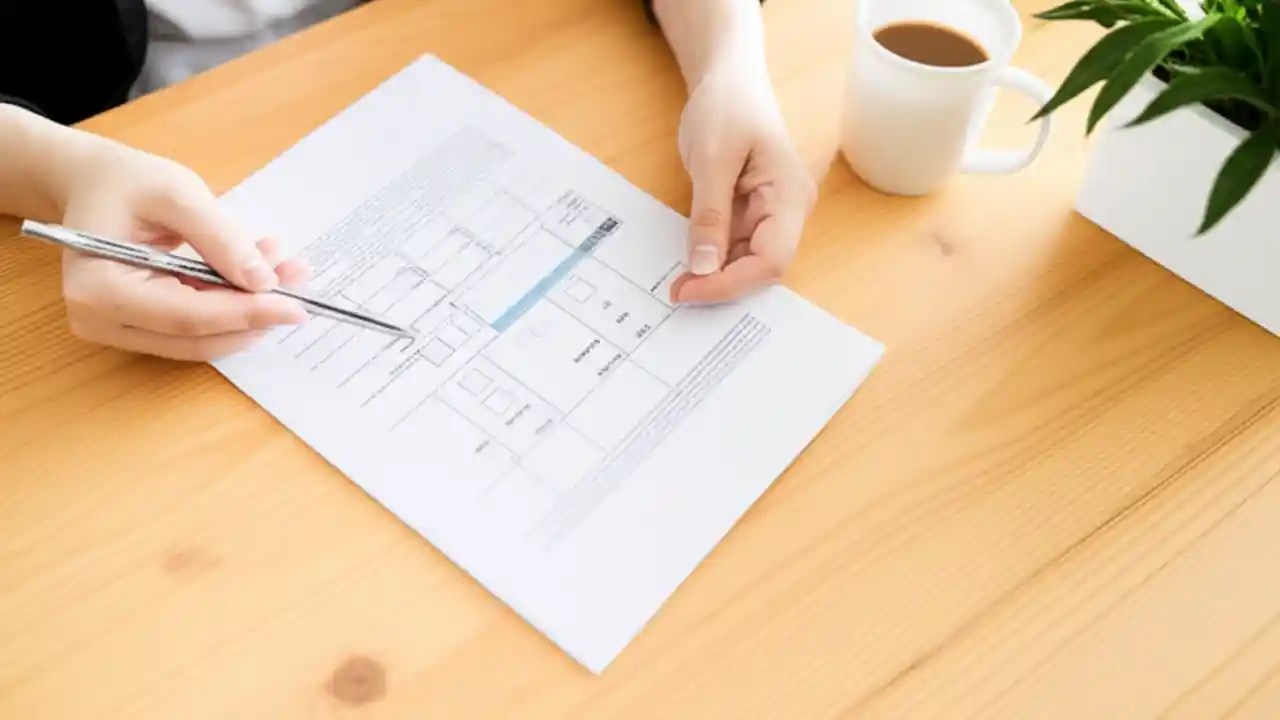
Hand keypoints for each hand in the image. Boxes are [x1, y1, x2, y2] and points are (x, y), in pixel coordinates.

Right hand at [57, 137, 310, 360]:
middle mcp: (99, 321)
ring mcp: (113, 330)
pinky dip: (229, 306)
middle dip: (254, 314)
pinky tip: (257, 275)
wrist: (90, 184)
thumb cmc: (124, 181)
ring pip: (200, 339)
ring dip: (248, 311)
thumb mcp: (176, 193)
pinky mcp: (134, 329)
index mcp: (98, 289)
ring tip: (282, 270)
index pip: (188, 317)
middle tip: (297, 282)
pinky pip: (192, 329)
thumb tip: (263, 282)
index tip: (296, 307)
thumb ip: (220, 238)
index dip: (247, 314)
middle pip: (196, 337)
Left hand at [669, 69, 815, 304]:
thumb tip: (703, 267)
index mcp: (790, 195)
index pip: (771, 260)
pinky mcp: (753, 213)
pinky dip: (713, 259)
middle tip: (677, 292)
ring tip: (678, 282)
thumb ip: (709, 216)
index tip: (689, 290)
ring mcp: (773, 213)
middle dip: (722, 284)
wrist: (728, 80)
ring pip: (748, 262)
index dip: (730, 283)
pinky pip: (737, 247)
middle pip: (762, 267)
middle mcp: (789, 211)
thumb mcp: (711, 160)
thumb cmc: (727, 107)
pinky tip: (689, 265)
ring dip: (715, 275)